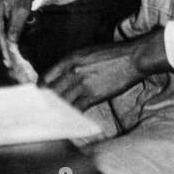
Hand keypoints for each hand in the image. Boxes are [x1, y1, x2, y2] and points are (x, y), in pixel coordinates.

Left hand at [42, 31, 166, 109]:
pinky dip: (71, 116)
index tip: (40, 96)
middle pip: (51, 92)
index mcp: (71, 59)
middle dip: (45, 103)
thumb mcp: (89, 52)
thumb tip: (63, 79)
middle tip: (40, 111)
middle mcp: (73, 71)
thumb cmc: (114, 54)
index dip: (41, 89)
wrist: (134, 58)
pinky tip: (69, 121)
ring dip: (56, 112)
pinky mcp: (94, 96)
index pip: (47, 77)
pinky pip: (77, 109)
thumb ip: (74, 64)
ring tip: (51, 119)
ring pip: (62, 102)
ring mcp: (83, 84)